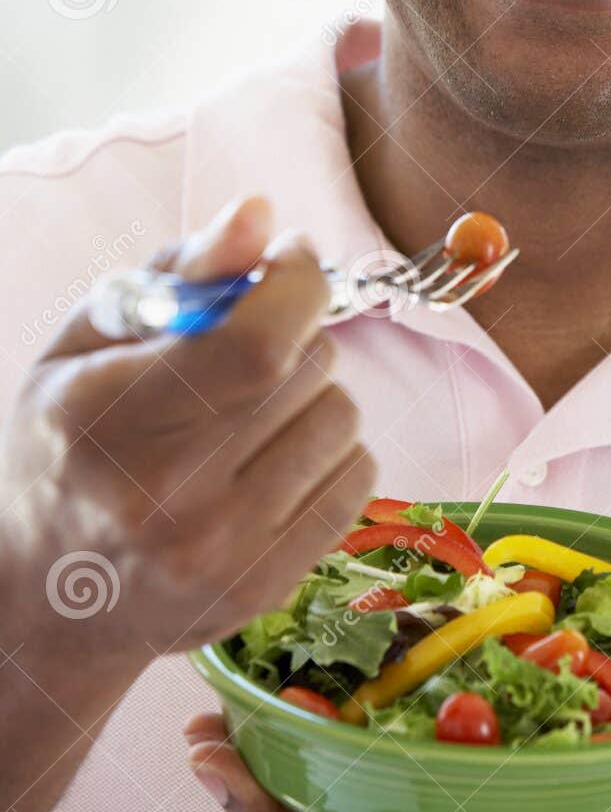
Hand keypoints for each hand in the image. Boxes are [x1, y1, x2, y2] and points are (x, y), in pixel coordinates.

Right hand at [2, 195, 374, 662]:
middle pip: (308, 369)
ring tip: (251, 414)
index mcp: (108, 419)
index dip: (297, 285)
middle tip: (246, 351)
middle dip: (294, 334)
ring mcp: (221, 552)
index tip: (291, 259)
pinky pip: (358, 479)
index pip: (257, 345)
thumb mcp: (89, 343)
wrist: (51, 598)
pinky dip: (330, 453)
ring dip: (312, 396)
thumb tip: (259, 213)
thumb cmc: (68, 446)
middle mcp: (165, 496)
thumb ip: (179, 271)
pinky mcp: (266, 587)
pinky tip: (273, 462)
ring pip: (342, 418)